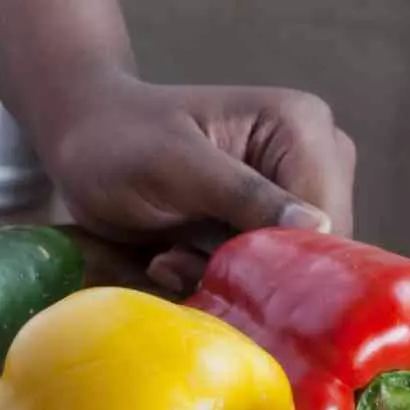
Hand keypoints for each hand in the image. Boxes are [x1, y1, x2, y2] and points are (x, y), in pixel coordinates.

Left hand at [36, 76, 356, 290]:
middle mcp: (310, 163)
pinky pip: (251, 276)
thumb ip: (243, 194)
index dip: (289, 260)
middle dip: (248, 271)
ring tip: (169, 256)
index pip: (327, 216)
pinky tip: (170, 258)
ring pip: (280, 271)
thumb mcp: (177, 165)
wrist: (83, 149)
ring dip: (222, 278)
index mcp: (302, 129)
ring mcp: (286, 200)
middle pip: (312, 251)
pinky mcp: (256, 230)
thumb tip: (317, 228)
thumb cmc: (120, 143)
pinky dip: (209, 279)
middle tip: (179, 262)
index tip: (224, 274)